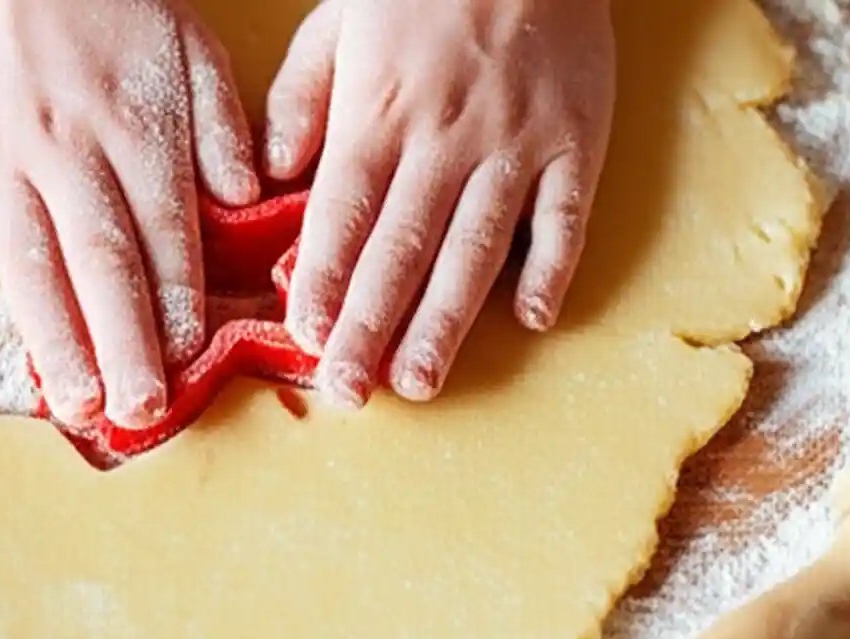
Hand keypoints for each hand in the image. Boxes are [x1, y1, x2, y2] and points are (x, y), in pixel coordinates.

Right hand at [0, 0, 258, 428]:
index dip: (179, 306)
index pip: (166, 236)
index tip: (189, 365)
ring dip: (54, 341)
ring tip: (75, 405)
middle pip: (102, 264)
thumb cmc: (110, 7)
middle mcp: (70, 153)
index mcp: (140, 130)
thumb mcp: (188, 47)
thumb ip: (221, 127)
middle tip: (141, 412)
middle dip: (126, 345)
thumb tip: (249, 201)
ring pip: (30, 265)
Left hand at [265, 0, 615, 406]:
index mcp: (380, 111)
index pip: (343, 214)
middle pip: (400, 247)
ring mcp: (517, 142)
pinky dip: (551, 268)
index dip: (323, 280)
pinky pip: (566, 215)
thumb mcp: (338, 21)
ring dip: (446, 321)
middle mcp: (445, 137)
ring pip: (475, 246)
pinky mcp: (579, 139)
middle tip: (350, 390)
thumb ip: (302, 99)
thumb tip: (270, 175)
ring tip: (420, 382)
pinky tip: (531, 320)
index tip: (304, 337)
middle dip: (371, 325)